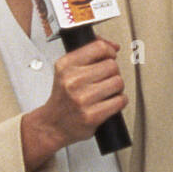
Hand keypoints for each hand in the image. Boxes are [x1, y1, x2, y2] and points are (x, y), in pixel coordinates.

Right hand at [21, 37, 126, 167]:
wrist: (53, 125)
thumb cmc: (63, 98)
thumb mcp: (66, 70)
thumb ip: (89, 53)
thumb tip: (114, 46)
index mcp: (65, 66)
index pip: (99, 47)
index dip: (109, 51)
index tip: (110, 57)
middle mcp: (72, 81)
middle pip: (112, 65)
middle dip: (112, 73)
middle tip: (104, 80)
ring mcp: (82, 99)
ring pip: (118, 82)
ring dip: (117, 88)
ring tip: (106, 92)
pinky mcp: (92, 116)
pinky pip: (120, 100)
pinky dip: (119, 101)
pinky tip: (109, 103)